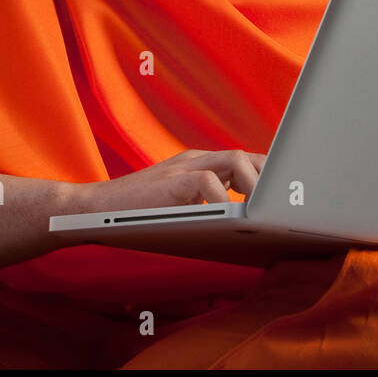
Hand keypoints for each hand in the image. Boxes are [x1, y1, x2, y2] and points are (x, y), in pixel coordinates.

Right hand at [80, 148, 266, 212]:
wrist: (90, 210)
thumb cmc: (137, 215)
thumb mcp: (180, 204)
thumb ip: (208, 203)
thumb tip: (245, 219)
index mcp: (201, 164)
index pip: (247, 160)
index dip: (270, 176)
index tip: (287, 197)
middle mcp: (196, 160)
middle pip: (248, 156)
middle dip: (270, 180)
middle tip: (281, 208)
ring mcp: (183, 169)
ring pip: (234, 161)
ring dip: (255, 188)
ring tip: (262, 213)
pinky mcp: (171, 183)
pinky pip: (208, 182)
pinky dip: (223, 201)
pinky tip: (226, 220)